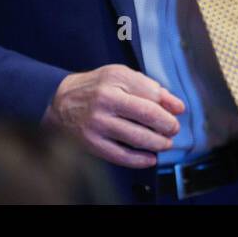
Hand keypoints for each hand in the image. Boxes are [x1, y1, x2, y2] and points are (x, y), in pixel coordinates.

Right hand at [41, 64, 184, 167]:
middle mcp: (105, 100)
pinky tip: (150, 158)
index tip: (177, 112)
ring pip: (138, 138)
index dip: (170, 105)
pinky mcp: (93, 143)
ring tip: (164, 143)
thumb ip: (149, 88)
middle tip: (173, 129)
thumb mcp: (120, 76)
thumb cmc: (95, 88)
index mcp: (114, 79)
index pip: (152, 94)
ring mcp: (98, 123)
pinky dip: (140, 160)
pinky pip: (122, 156)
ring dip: (158, 143)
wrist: (60, 102)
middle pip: (148, 115)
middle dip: (168, 125)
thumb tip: (177, 106)